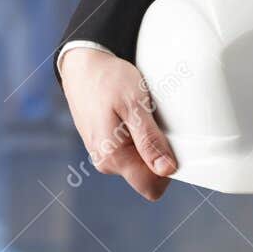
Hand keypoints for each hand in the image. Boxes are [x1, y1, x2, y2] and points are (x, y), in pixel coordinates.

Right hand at [60, 47, 174, 200]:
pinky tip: (132, 115)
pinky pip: (129, 152)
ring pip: (138, 162)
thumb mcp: (134, 105)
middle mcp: (106, 163)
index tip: (169, 141)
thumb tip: (166, 170)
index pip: (152, 187)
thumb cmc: (109, 80)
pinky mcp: (103, 146)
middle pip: (146, 175)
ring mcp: (103, 155)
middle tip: (154, 121)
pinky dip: (136, 136)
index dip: (167, 169)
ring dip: (147, 143)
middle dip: (157, 153)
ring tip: (141, 115)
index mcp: (113, 157)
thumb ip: (149, 140)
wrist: (82, 64)